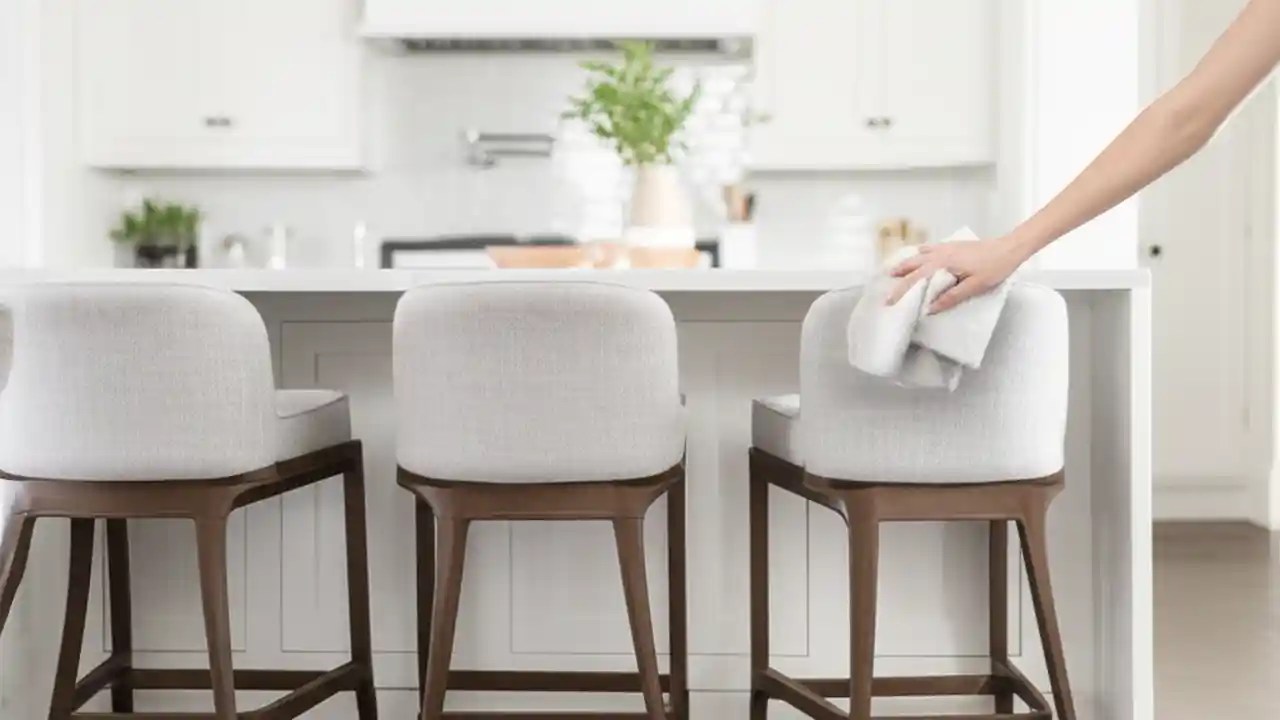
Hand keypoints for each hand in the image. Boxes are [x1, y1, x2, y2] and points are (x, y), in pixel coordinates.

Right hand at [886, 237, 1031, 312]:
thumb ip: (951, 297)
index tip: (889, 301)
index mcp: (943, 263)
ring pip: (920, 254)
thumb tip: (930, 309)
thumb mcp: (974, 286)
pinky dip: (920, 253)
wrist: (1010, 248)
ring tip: (895, 269)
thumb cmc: (995, 267)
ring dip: (907, 262)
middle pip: (913, 264)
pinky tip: (920, 255)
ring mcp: (947, 247)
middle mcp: (941, 253)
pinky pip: (930, 249)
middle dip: (899, 273)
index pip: (916, 278)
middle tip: (885, 282)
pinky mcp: (954, 246)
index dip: (901, 290)